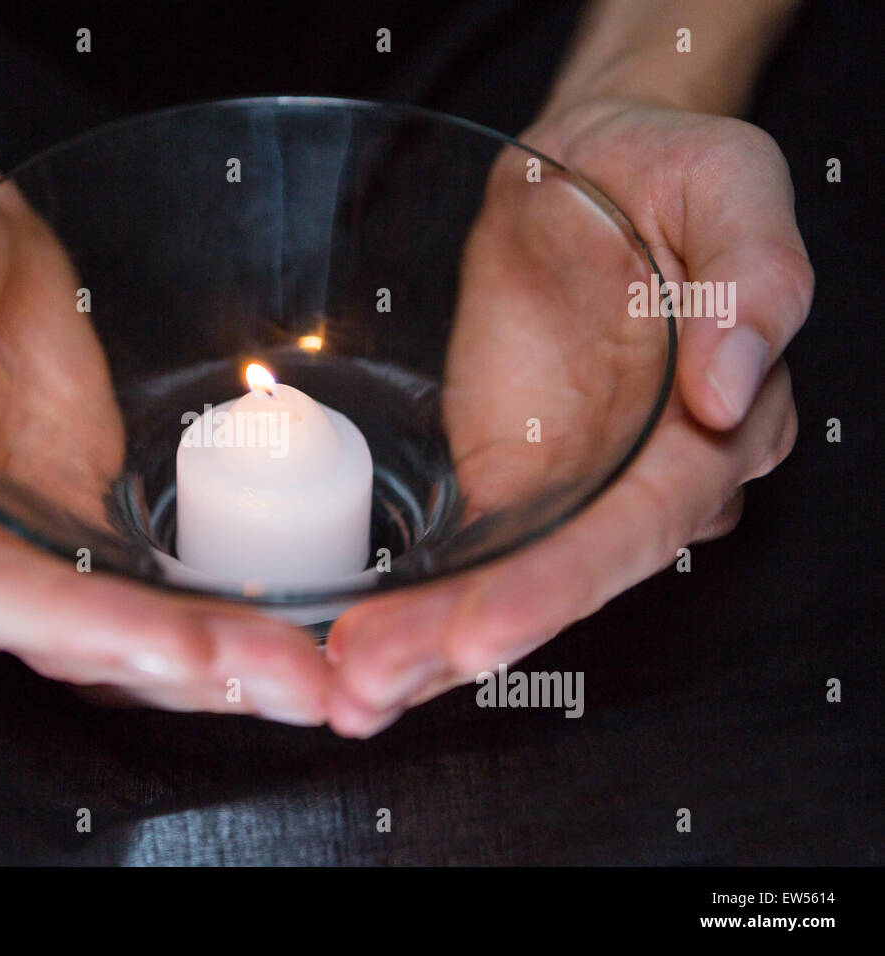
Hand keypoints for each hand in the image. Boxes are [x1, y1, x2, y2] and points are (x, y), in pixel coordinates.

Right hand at [0, 151, 331, 724]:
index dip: (81, 630)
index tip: (184, 646)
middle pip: (65, 639)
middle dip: (178, 666)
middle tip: (293, 682)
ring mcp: (29, 535)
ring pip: (113, 635)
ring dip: (210, 667)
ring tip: (308, 681)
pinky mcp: (83, 514)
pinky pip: (143, 591)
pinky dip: (208, 622)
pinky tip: (278, 638)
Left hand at [325, 98, 813, 735]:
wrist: (585, 170)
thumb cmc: (665, 172)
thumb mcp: (727, 185)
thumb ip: (752, 281)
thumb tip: (735, 388)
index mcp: (716, 426)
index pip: (633, 530)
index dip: (552, 588)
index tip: (474, 634)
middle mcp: (645, 481)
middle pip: (558, 583)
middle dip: (462, 641)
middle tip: (368, 682)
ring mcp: (573, 489)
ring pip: (507, 586)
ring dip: (426, 648)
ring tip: (347, 687)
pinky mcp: (511, 478)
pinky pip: (469, 556)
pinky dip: (418, 606)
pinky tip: (362, 646)